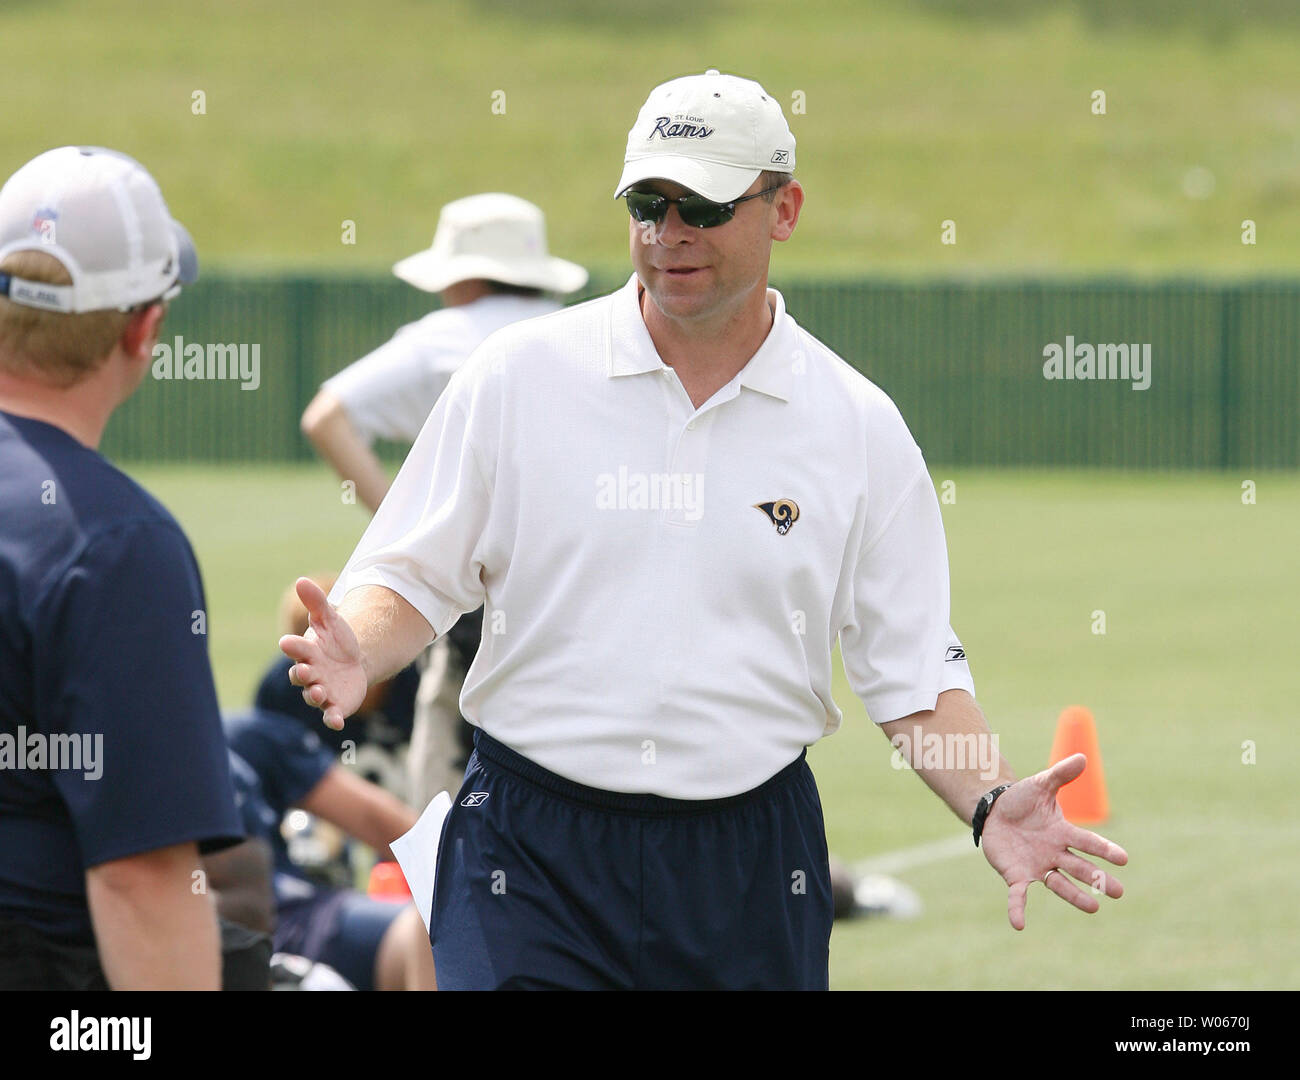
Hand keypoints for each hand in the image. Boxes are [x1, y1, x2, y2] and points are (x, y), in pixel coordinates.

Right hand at [279, 577, 367, 730]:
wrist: (355, 662)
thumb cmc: (336, 641)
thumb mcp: (330, 620)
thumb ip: (317, 603)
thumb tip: (301, 580)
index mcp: (306, 652)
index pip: (295, 649)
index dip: (292, 646)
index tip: (286, 642)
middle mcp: (310, 673)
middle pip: (300, 676)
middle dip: (302, 674)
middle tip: (307, 671)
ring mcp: (322, 691)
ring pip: (313, 696)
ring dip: (315, 695)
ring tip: (321, 692)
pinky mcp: (335, 706)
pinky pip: (331, 715)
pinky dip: (332, 719)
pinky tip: (337, 721)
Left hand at [980, 753, 1127, 929]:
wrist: (994, 812)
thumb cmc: (1022, 800)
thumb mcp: (1040, 784)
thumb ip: (1061, 774)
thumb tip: (1083, 758)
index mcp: (1063, 832)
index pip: (1087, 842)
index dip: (1104, 850)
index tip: (1123, 858)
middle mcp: (1055, 853)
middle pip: (1080, 867)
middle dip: (1098, 878)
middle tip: (1119, 891)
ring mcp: (1038, 866)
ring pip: (1059, 884)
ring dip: (1075, 896)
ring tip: (1094, 908)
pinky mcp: (1017, 875)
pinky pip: (1019, 895)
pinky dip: (1018, 909)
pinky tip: (1019, 924)